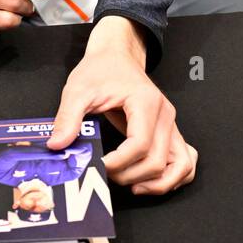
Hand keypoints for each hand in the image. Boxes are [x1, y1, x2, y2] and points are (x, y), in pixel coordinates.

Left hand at [46, 17, 197, 195]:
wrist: (117, 56)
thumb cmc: (101, 70)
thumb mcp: (78, 89)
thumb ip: (68, 117)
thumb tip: (57, 145)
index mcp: (146, 103)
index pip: (140, 144)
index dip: (118, 163)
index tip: (97, 166)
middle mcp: (165, 115)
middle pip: (158, 161)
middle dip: (131, 176)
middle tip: (107, 175)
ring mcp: (171, 125)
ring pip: (182, 166)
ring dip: (159, 184)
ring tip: (133, 186)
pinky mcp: (171, 132)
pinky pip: (185, 161)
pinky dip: (173, 177)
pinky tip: (150, 182)